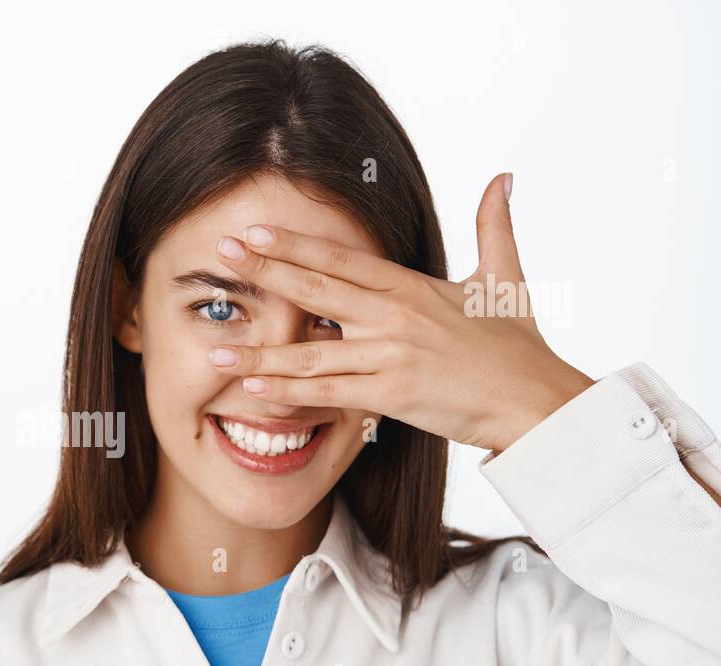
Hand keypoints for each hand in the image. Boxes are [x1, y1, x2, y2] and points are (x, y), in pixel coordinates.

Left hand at [208, 173, 594, 453]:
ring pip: (311, 351)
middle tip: (221, 255)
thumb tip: (503, 176)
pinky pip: (329, 393)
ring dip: (260, 348)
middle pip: (316, 290)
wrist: (537, 401)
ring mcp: (391, 355)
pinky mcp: (393, 394)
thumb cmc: (518, 346)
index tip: (255, 231)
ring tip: (215, 347)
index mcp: (411, 286)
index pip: (341, 259)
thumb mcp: (504, 278)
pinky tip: (253, 387)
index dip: (295, 244)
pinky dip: (290, 390)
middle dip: (264, 272)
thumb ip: (494, 226)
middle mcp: (394, 315)